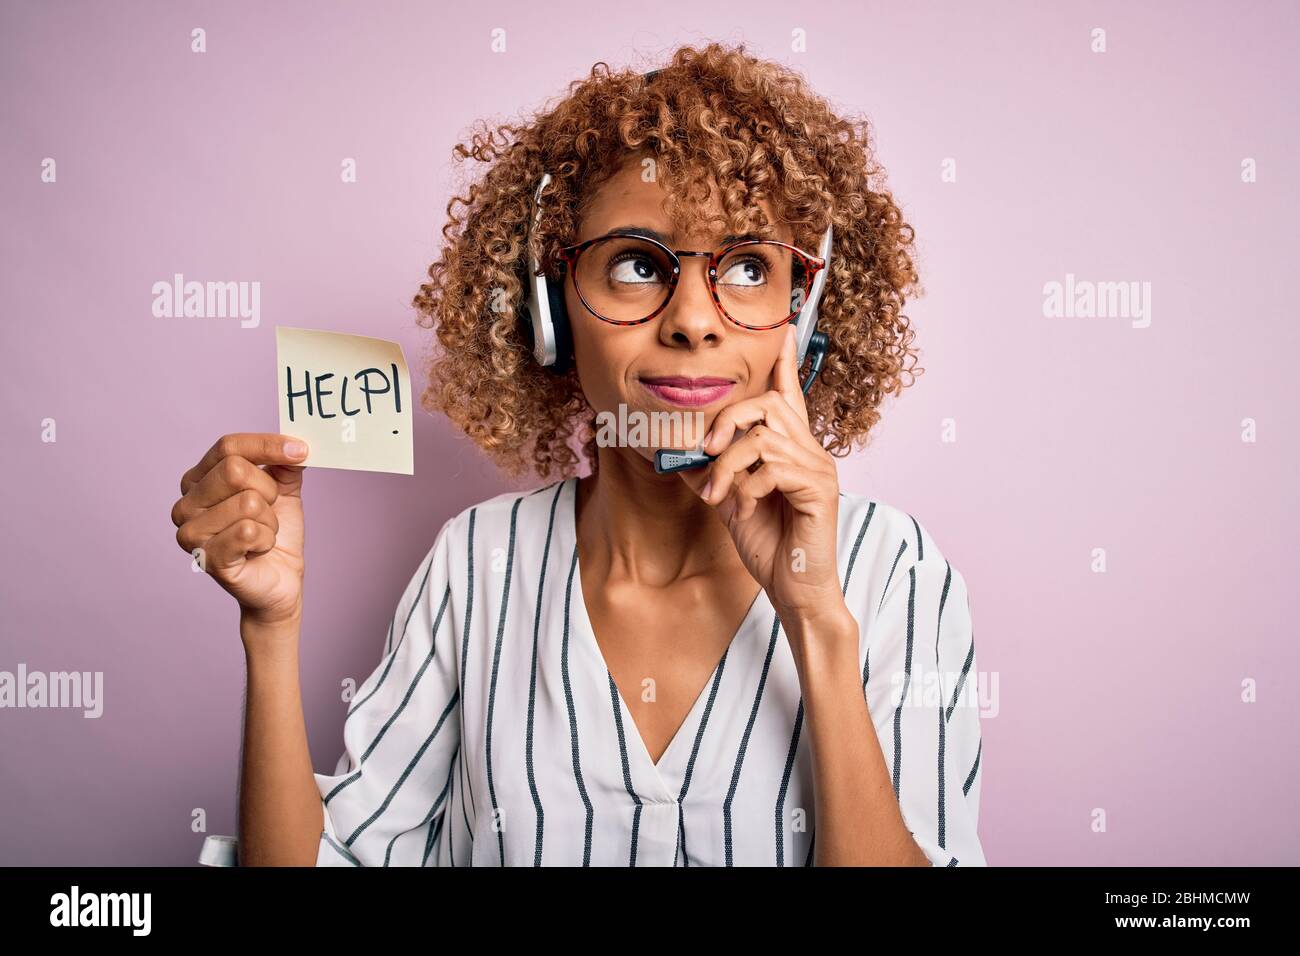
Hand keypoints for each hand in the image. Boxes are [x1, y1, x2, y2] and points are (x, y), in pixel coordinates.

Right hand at [171, 433, 309, 626]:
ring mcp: (190, 533)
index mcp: (198, 480)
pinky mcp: (207, 558)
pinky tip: (258, 550)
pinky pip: (249, 531)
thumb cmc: (274, 533)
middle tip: (269, 511)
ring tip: (261, 535)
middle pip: (236, 470)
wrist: (280, 580)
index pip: (229, 446)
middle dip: (268, 491)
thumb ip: (284, 462)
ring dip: (270, 521)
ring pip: (248, 502)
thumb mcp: (283, 489)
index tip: (302, 450)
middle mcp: (185, 503)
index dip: (268, 445)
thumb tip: (296, 443)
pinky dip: (266, 540)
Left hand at [675, 324, 845, 629]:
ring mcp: (818, 467)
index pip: (788, 394)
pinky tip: (742, 509)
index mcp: (791, 448)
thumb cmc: (770, 545)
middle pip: (766, 404)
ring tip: (718, 496)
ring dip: (727, 466)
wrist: (795, 588)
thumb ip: (713, 472)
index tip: (781, 328)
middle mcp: (810, 450)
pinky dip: (745, 487)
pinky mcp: (818, 488)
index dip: (783, 361)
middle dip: (727, 422)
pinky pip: (771, 467)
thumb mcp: (730, 501)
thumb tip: (680, 452)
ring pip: (761, 437)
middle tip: (707, 452)